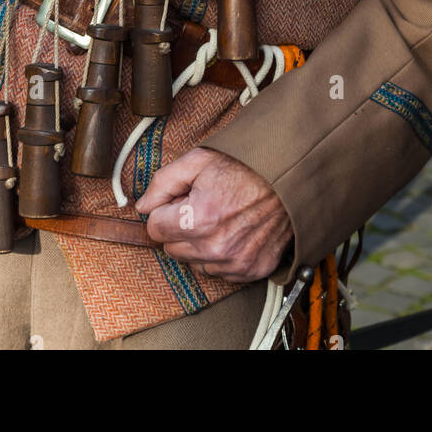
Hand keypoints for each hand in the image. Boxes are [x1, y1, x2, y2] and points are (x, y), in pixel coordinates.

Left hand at [136, 147, 292, 281]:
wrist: (289, 178)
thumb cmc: (245, 166)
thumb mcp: (198, 160)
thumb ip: (163, 182)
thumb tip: (142, 206)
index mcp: (197, 219)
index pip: (154, 228)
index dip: (165, 210)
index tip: (181, 200)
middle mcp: (214, 248)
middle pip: (171, 248)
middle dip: (179, 228)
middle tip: (201, 206)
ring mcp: (234, 262)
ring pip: (194, 263)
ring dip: (199, 245)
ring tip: (220, 218)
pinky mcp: (251, 271)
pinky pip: (219, 271)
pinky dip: (221, 256)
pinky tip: (233, 232)